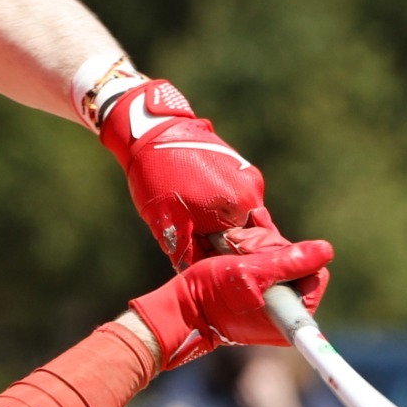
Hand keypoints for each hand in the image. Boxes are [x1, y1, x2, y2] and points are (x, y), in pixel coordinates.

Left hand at [96, 78, 282, 269]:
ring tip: (204, 228)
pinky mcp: (243, 167)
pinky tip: (205, 206)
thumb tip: (201, 275)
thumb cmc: (157, 179)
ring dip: (230, 226)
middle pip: (252, 235)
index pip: (250, 251)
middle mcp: (250, 193)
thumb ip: (189, 253)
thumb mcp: (168, 225)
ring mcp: (249, 177)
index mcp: (236, 209)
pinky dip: (228, 208)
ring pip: (246, 216)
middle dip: (235, 246)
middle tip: (212, 252)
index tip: (226, 271)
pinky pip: (241, 198)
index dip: (236, 263)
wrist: (155, 131)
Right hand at [129, 240, 332, 368]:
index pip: (315, 273)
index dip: (292, 258)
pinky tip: (238, 255)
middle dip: (274, 253)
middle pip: (300, 267)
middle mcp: (287, 316)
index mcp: (292, 317)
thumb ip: (290, 261)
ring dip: (261, 252)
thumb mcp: (252, 273)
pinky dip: (256, 259)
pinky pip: (270, 271)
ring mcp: (275, 308)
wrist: (184, 308)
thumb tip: (326, 251)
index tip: (264, 260)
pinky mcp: (262, 301)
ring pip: (283, 264)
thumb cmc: (213, 293)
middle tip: (246, 254)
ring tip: (236, 254)